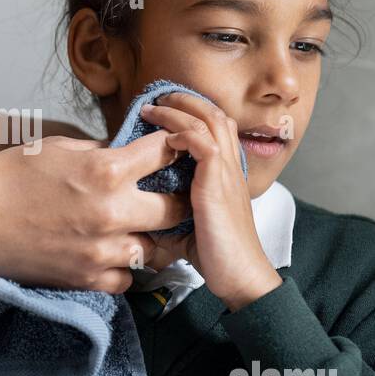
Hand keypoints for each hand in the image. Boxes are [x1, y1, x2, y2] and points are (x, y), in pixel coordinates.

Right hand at [0, 130, 191, 291]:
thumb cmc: (6, 175)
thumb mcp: (58, 147)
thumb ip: (100, 152)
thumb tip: (127, 153)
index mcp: (106, 170)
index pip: (165, 154)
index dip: (170, 148)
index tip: (167, 151)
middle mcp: (112, 212)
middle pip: (176, 208)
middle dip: (174, 197)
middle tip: (163, 195)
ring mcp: (101, 250)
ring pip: (156, 249)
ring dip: (149, 236)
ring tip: (134, 227)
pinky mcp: (86, 279)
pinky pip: (127, 278)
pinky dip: (124, 266)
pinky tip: (109, 252)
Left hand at [139, 94, 282, 310]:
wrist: (240, 276)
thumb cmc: (215, 254)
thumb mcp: (184, 224)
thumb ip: (166, 209)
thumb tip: (135, 208)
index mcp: (225, 172)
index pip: (216, 125)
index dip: (192, 111)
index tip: (163, 109)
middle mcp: (230, 166)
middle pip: (214, 114)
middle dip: (183, 101)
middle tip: (156, 99)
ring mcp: (226, 174)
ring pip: (209, 122)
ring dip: (178, 111)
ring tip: (153, 109)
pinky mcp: (218, 186)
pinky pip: (205, 145)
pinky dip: (184, 134)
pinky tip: (166, 138)